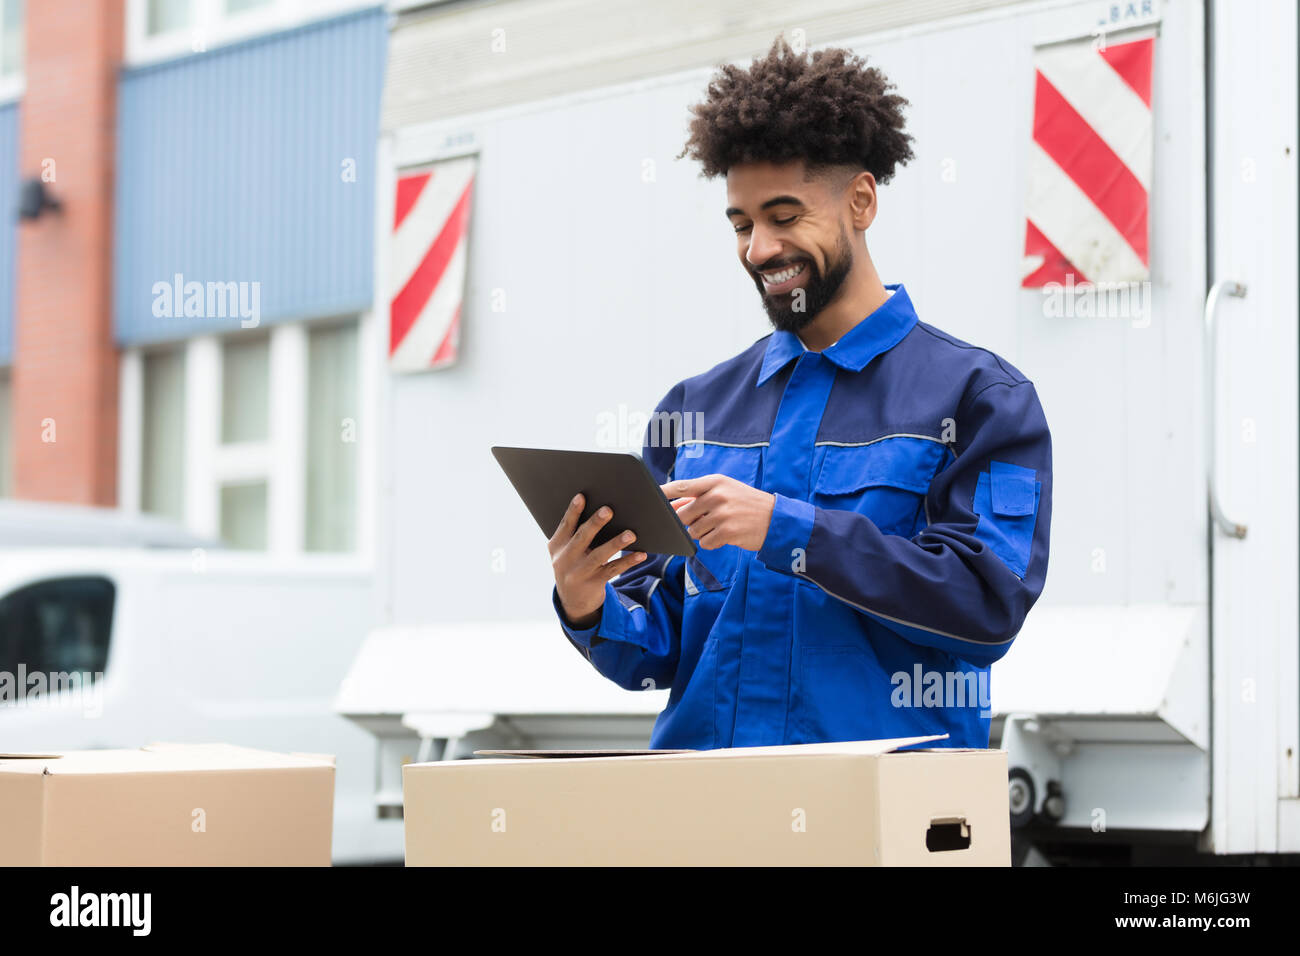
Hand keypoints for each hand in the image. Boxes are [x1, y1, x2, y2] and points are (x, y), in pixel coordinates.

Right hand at [548, 494, 647, 628]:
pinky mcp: (593, 583)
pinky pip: (613, 570)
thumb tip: (603, 511)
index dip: (573, 511)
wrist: (573, 601)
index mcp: (556, 546)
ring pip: (599, 555)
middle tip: (608, 510)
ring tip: (630, 534)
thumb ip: (576, 534)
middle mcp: (565, 559)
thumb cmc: (574, 564)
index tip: (581, 496)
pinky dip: (628, 561)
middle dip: (595, 523)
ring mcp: (579, 573)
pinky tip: (641, 554)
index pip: (565, 525)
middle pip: (582, 538)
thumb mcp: (566, 551)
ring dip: (615, 543)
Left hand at [660, 474, 775, 551]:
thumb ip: (698, 497)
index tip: (650, 496)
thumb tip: (672, 506)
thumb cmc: (745, 503)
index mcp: (715, 481)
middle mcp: (717, 495)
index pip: (682, 486)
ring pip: (693, 531)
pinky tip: (726, 535)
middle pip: (682, 515)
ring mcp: (722, 514)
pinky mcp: (727, 532)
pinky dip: (712, 542)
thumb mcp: (725, 492)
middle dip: (688, 522)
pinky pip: (705, 543)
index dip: (663, 493)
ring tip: (720, 526)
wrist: (775, 518)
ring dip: (702, 533)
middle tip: (705, 520)